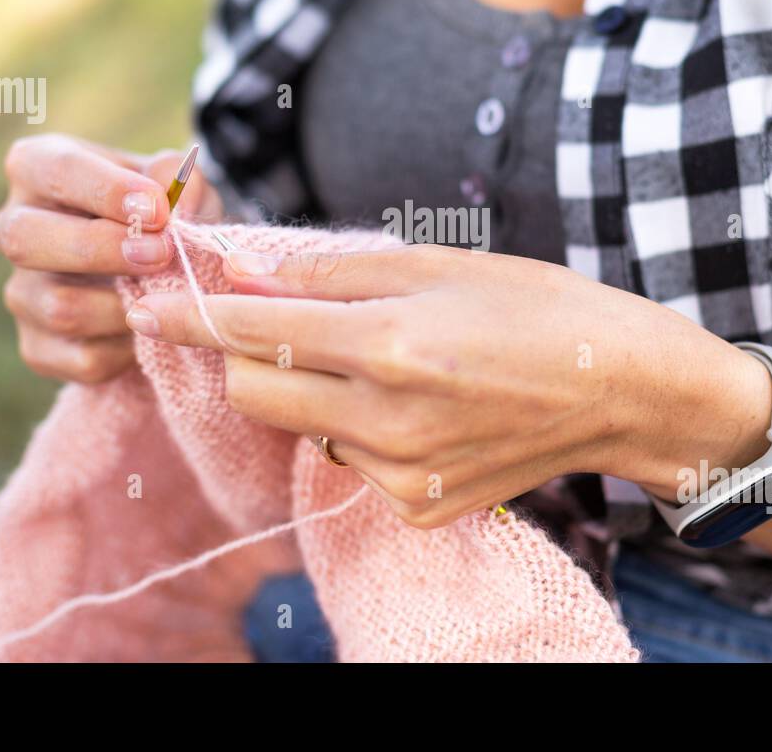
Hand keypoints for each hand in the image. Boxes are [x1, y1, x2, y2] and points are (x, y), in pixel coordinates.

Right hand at [0, 134, 221, 383]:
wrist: (170, 272)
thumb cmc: (166, 213)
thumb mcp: (180, 184)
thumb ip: (180, 181)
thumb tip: (174, 204)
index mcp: (39, 167)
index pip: (54, 170)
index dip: (106, 190)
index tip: (157, 210)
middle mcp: (15, 227)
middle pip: (25, 239)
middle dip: (99, 249)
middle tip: (160, 254)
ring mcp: (22, 292)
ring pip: (58, 307)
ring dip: (124, 305)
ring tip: (168, 295)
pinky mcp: (38, 347)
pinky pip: (82, 358)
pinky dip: (129, 350)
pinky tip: (154, 331)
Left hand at [125, 244, 771, 525]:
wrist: (621, 391)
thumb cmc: (537, 309)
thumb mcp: (440, 264)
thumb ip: (334, 269)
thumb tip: (249, 268)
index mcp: (391, 345)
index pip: (257, 331)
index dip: (194, 316)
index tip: (149, 302)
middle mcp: (388, 420)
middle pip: (257, 392)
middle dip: (249, 353)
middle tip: (278, 318)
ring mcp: (403, 475)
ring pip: (302, 427)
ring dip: (310, 388)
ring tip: (379, 357)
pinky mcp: (419, 508)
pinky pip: (350, 462)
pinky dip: (356, 428)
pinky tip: (413, 404)